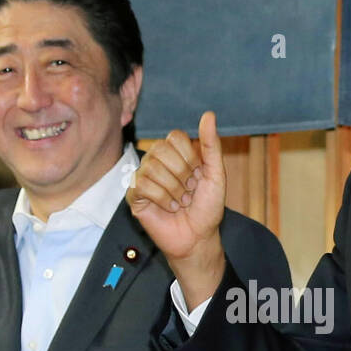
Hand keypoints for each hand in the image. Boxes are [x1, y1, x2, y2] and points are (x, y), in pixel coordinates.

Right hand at [126, 111, 226, 308]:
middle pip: (161, 149)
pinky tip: (169, 208)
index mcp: (176, 153)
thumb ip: (211, 145)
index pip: (175, 137)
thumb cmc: (207, 208)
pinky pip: (142, 185)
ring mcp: (144, 177)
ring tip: (180, 202)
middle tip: (189, 192)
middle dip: (181, 173)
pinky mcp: (134, 195)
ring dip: (173, 189)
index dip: (190, 158)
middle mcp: (157, 161)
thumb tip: (209, 114)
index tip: (198, 176)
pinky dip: (161, 199)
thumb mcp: (216, 174)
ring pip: (151, 167)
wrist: (198, 237)